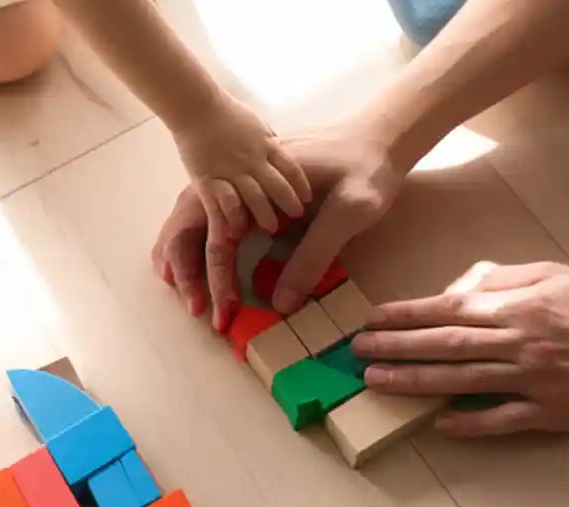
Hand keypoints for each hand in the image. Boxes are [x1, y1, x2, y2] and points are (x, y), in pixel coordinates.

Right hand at [154, 123, 405, 328]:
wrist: (383, 135)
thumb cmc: (368, 169)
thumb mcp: (348, 214)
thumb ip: (313, 256)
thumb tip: (281, 304)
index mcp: (256, 180)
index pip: (212, 226)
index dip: (206, 272)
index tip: (215, 309)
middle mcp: (245, 176)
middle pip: (192, 218)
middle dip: (184, 264)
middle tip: (194, 308)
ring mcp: (251, 179)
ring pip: (202, 214)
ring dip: (189, 251)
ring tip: (184, 288)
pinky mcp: (264, 187)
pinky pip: (224, 213)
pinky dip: (207, 238)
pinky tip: (210, 259)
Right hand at [171, 92, 310, 240]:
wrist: (196, 109)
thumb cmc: (226, 114)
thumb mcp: (256, 125)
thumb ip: (267, 141)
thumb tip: (280, 151)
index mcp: (265, 145)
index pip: (291, 168)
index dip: (301, 185)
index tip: (307, 198)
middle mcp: (252, 161)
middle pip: (277, 186)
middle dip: (288, 203)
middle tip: (296, 216)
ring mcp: (231, 171)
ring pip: (254, 197)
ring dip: (265, 214)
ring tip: (272, 228)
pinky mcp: (209, 180)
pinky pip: (224, 203)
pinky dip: (232, 218)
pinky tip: (238, 230)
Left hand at [352, 261, 568, 435]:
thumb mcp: (551, 274)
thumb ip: (499, 280)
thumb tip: (455, 291)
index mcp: (519, 305)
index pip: (449, 309)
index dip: (407, 314)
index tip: (372, 319)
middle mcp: (520, 341)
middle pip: (446, 345)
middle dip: (396, 347)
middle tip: (357, 352)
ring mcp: (534, 379)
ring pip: (463, 381)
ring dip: (415, 381)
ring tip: (377, 381)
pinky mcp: (550, 411)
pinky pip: (502, 420)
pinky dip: (470, 423)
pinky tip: (438, 424)